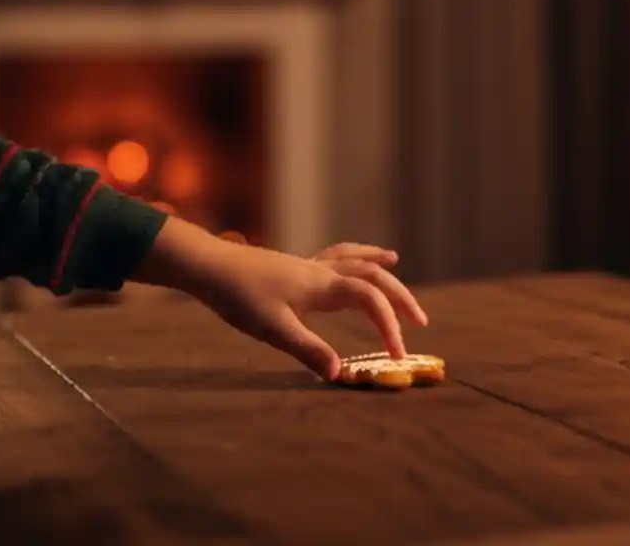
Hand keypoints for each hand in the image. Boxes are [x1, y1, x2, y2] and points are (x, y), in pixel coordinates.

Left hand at [132, 217, 426, 380]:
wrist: (208, 266)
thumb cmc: (239, 296)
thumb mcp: (273, 329)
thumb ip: (308, 350)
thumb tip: (338, 374)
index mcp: (322, 286)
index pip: (371, 300)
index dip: (391, 325)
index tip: (398, 355)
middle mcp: (321, 272)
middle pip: (373, 277)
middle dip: (399, 298)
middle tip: (420, 321)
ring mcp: (307, 267)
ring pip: (353, 260)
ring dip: (377, 266)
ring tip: (394, 260)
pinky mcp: (293, 268)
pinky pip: (332, 257)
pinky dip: (350, 256)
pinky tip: (345, 259)